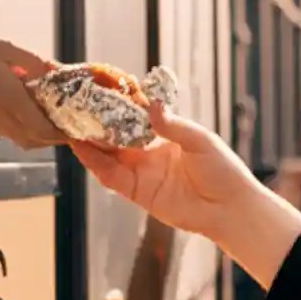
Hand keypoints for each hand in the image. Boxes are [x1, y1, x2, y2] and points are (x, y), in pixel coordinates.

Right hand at [0, 29, 65, 148]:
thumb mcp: (6, 48)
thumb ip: (34, 63)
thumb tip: (57, 72)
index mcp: (8, 98)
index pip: (41, 128)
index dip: (60, 132)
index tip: (76, 126)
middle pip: (34, 140)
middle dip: (54, 137)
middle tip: (70, 125)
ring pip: (21, 140)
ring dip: (40, 136)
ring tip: (53, 120)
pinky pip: (9, 133)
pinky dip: (26, 131)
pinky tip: (31, 114)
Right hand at [70, 102, 260, 237]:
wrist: (229, 208)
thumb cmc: (222, 171)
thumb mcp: (199, 140)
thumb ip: (173, 125)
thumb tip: (153, 105)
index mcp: (163, 136)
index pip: (133, 118)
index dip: (117, 106)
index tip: (100, 91)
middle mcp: (148, 153)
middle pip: (114, 136)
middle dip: (95, 123)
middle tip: (75, 107)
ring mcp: (141, 173)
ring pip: (107, 155)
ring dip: (89, 142)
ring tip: (70, 124)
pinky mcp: (137, 192)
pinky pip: (111, 177)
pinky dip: (94, 163)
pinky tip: (81, 148)